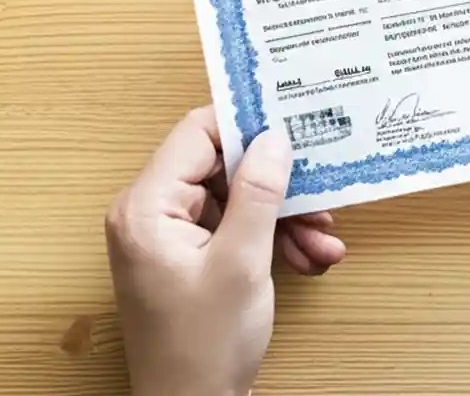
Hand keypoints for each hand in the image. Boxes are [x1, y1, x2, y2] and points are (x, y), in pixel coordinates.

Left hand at [105, 106, 345, 395]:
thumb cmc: (204, 347)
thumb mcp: (242, 263)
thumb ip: (258, 193)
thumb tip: (274, 138)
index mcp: (147, 207)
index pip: (196, 134)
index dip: (246, 125)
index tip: (293, 122)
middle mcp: (150, 214)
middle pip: (221, 167)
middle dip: (276, 182)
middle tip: (322, 192)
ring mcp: (168, 237)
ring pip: (235, 199)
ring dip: (282, 215)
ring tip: (323, 237)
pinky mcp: (188, 257)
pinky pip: (233, 228)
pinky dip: (271, 238)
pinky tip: (308, 256)